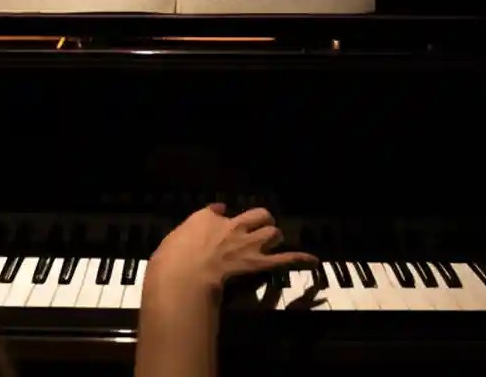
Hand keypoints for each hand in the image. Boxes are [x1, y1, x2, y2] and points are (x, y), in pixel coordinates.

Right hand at [147, 204, 316, 293]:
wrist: (185, 274)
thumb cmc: (173, 258)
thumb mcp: (173, 237)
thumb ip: (189, 228)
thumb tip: (206, 217)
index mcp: (208, 218)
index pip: (219, 211)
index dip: (223, 216)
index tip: (223, 219)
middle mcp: (233, 226)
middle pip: (258, 215)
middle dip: (261, 221)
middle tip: (258, 229)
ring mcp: (248, 244)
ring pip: (272, 233)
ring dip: (273, 237)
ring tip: (272, 242)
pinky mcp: (258, 263)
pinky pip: (284, 259)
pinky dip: (300, 259)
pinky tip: (313, 261)